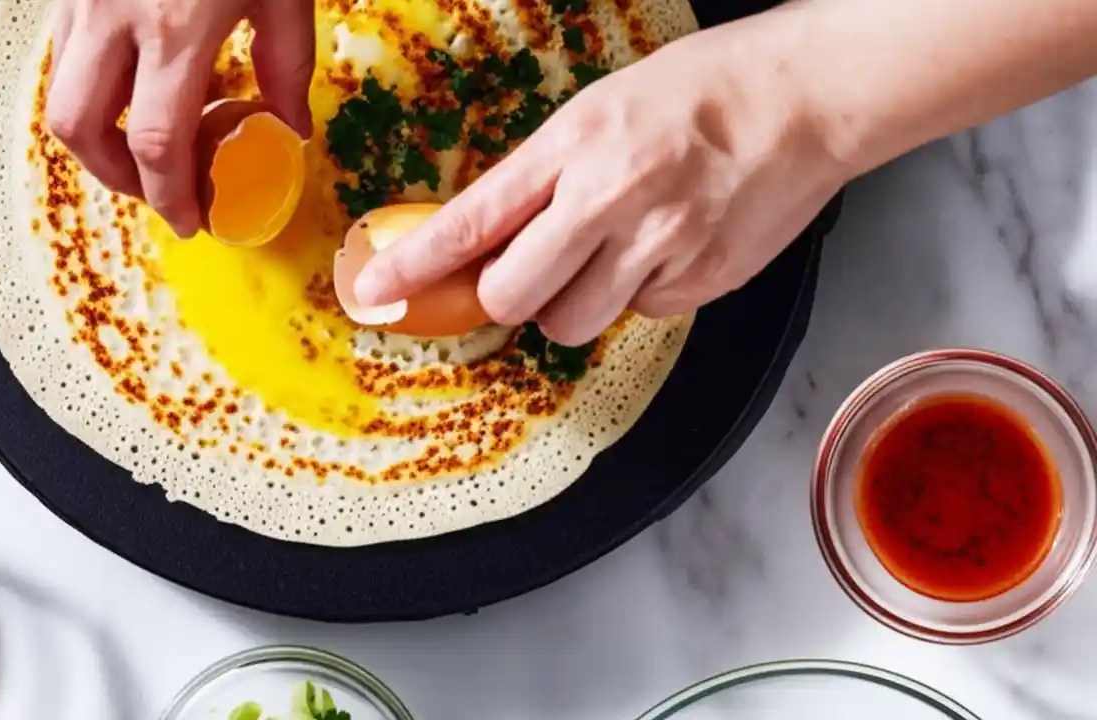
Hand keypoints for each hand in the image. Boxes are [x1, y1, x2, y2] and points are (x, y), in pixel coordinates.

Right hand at [46, 0, 314, 237]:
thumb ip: (288, 60)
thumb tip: (289, 128)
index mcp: (174, 28)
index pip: (156, 142)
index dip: (169, 196)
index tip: (190, 221)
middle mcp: (111, 17)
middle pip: (80, 128)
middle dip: (115, 176)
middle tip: (156, 192)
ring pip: (59, 91)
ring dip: (95, 135)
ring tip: (142, 149)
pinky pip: (62, 54)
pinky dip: (86, 89)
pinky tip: (130, 91)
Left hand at [353, 15, 848, 345]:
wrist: (807, 96)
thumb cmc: (701, 92)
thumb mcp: (601, 111)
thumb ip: (544, 177)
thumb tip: (490, 239)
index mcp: (573, 145)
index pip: (470, 221)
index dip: (413, 266)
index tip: (376, 291)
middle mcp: (609, 200)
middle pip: (511, 296)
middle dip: (505, 297)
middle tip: (525, 275)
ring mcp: (660, 246)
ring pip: (572, 323)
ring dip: (571, 303)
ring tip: (610, 255)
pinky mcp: (703, 282)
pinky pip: (640, 315)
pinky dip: (639, 294)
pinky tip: (667, 248)